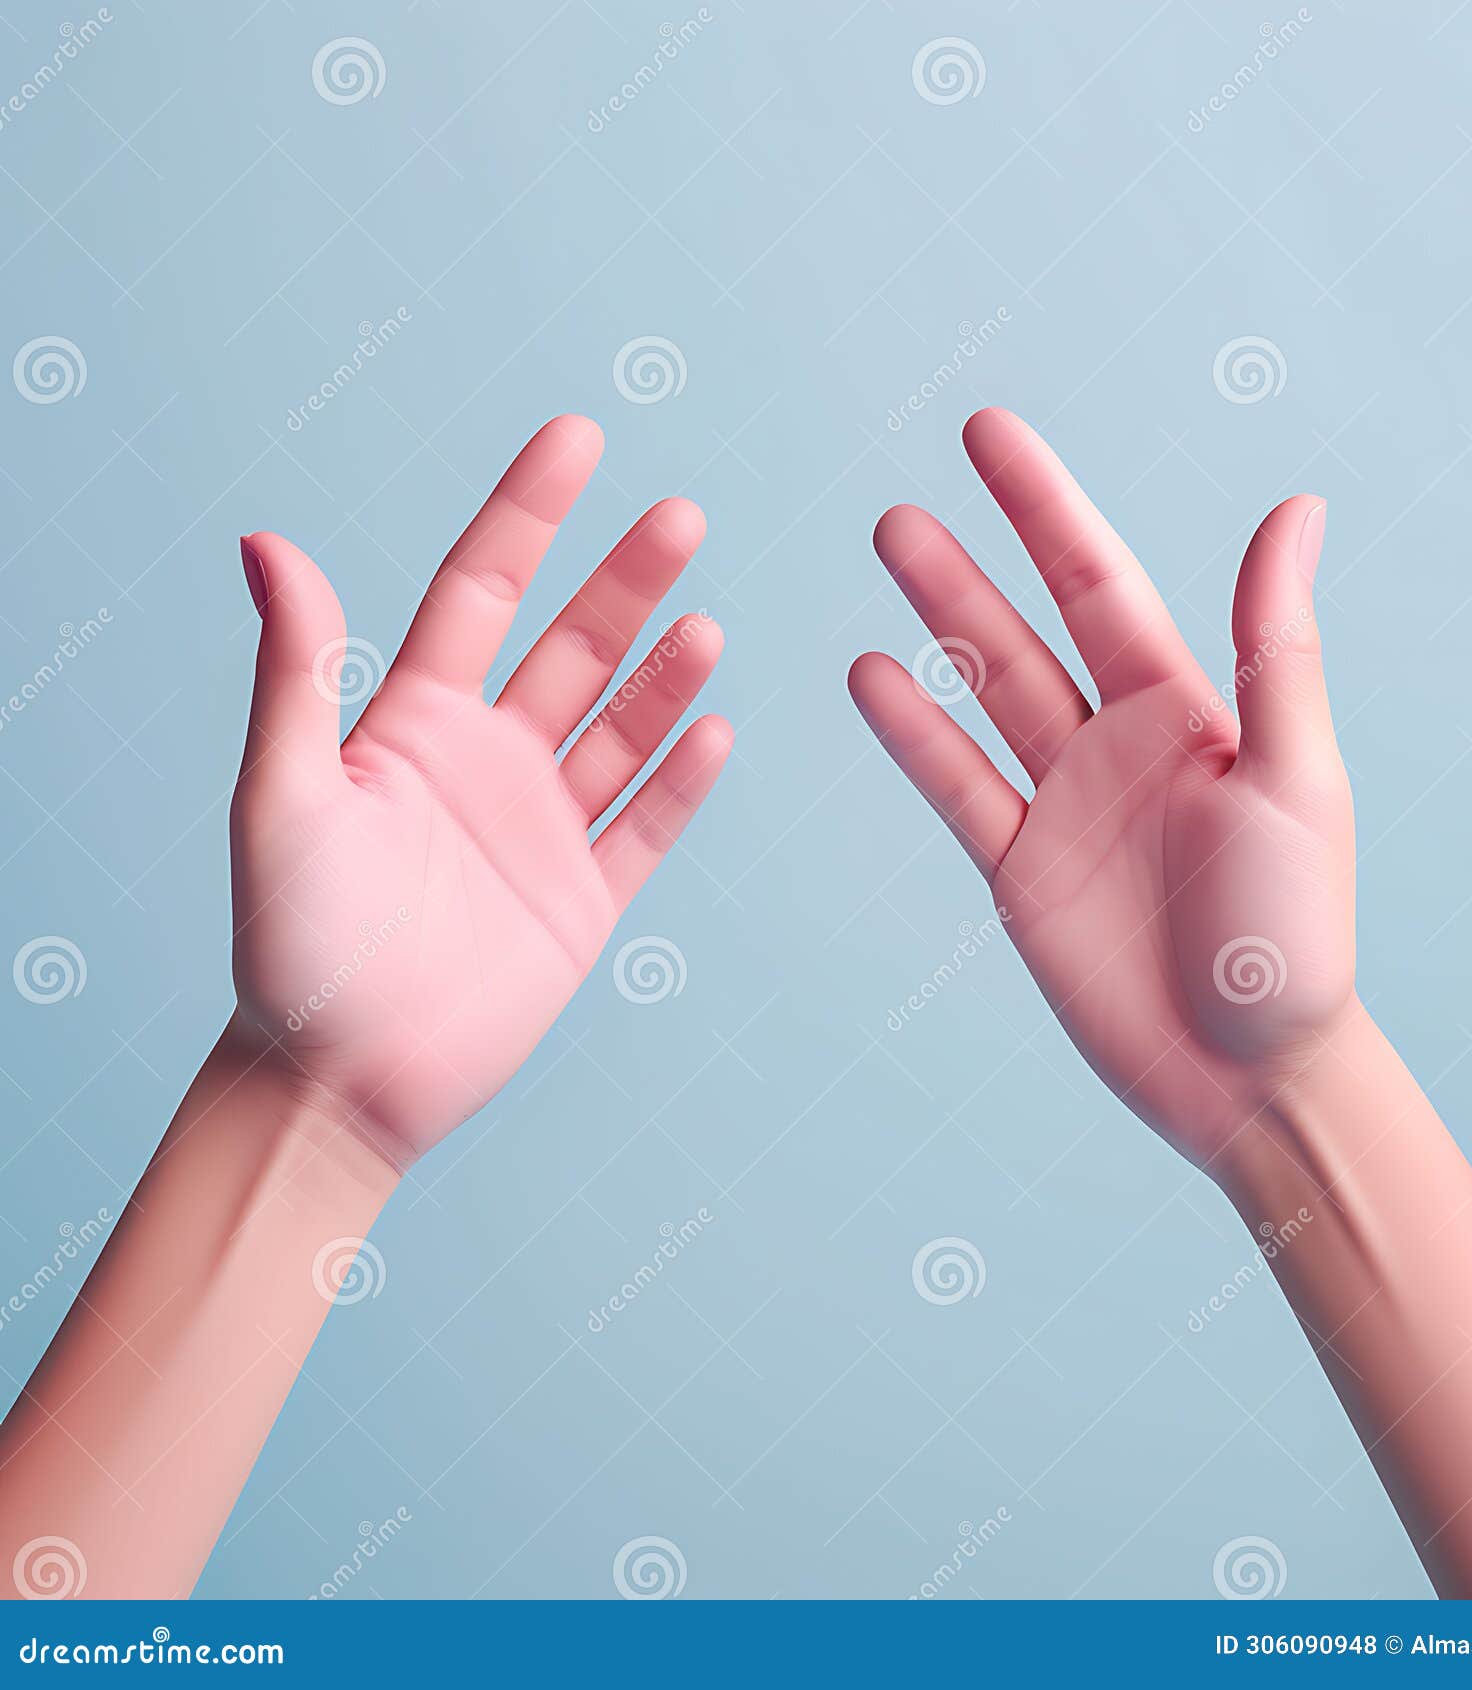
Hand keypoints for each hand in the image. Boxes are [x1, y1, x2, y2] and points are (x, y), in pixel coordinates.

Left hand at [229, 415, 730, 1165]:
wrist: (341, 1078)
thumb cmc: (292, 941)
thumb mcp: (280, 798)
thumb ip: (296, 676)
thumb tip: (268, 541)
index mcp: (415, 724)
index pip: (483, 589)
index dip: (529, 512)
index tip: (578, 437)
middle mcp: (487, 762)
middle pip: (574, 647)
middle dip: (626, 580)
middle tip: (682, 515)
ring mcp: (542, 829)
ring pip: (622, 730)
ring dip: (666, 675)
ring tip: (706, 625)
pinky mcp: (583, 901)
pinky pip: (646, 827)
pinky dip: (682, 782)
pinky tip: (715, 731)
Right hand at [849, 408, 1352, 1166]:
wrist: (1252, 1075)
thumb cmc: (1296, 936)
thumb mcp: (1298, 780)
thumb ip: (1274, 648)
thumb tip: (1295, 507)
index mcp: (1189, 710)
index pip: (1098, 582)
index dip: (1042, 504)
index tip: (987, 434)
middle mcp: (1117, 744)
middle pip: (1023, 632)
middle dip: (964, 568)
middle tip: (898, 512)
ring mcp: (1061, 807)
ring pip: (982, 696)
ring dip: (934, 627)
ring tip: (881, 559)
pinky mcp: (1020, 873)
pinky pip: (957, 789)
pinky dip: (914, 735)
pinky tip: (870, 678)